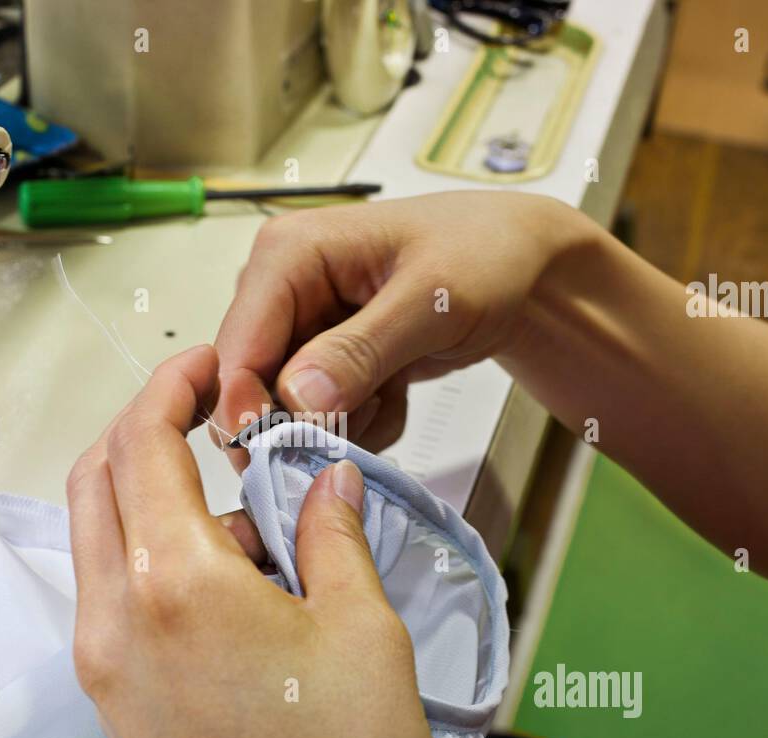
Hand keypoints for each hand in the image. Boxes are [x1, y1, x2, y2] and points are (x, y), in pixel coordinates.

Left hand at [67, 345, 435, 737]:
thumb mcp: (363, 632)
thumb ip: (332, 534)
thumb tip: (324, 480)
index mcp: (173, 582)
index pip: (139, 443)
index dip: (169, 386)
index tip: (207, 365)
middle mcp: (115, 618)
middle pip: (94, 478)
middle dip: (142, 426)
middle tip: (206, 412)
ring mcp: (104, 665)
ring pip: (96, 537)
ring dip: (147, 492)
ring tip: (241, 508)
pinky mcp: (114, 701)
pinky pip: (111, 594)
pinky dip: (149, 553)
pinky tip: (228, 575)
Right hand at [214, 191, 589, 462]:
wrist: (528, 268)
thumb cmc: (487, 254)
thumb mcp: (431, 299)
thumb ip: (361, 350)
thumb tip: (297, 397)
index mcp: (288, 253)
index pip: (239, 345)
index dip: (248, 406)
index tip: (281, 453)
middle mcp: (282, 290)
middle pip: (253, 385)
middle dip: (306, 419)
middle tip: (363, 417)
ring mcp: (304, 329)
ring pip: (288, 411)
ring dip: (342, 422)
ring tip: (393, 393)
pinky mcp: (327, 361)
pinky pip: (321, 417)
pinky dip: (362, 420)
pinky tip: (397, 394)